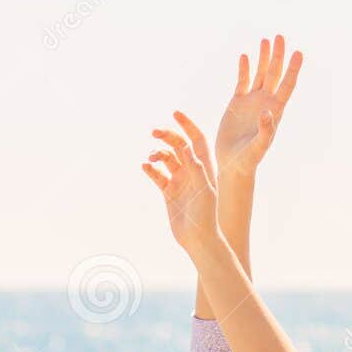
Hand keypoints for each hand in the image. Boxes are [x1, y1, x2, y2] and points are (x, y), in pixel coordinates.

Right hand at [143, 111, 221, 251]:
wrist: (198, 238)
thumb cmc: (207, 215)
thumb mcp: (203, 190)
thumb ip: (195, 168)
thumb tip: (184, 147)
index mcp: (204, 167)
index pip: (196, 140)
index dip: (187, 125)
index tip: (175, 113)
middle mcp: (192, 171)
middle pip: (178, 145)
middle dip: (167, 136)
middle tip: (154, 132)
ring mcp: (180, 180)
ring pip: (165, 159)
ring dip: (157, 154)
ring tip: (151, 158)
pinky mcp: (169, 192)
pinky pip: (157, 175)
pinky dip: (150, 169)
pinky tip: (145, 166)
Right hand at [215, 34, 302, 177]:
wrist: (233, 164)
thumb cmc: (249, 160)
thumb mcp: (259, 147)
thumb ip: (266, 131)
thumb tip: (268, 113)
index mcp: (275, 111)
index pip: (287, 86)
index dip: (293, 69)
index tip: (299, 53)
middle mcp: (265, 103)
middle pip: (274, 74)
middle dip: (278, 56)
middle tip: (280, 37)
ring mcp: (251, 101)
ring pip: (260, 74)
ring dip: (263, 58)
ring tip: (266, 40)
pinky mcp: (236, 103)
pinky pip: (242, 81)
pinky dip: (244, 69)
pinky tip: (245, 56)